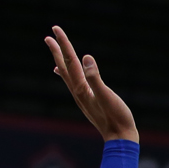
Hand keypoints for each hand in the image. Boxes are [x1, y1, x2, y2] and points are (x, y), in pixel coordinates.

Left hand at [45, 26, 137, 141]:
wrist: (119, 138)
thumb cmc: (117, 117)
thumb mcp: (107, 96)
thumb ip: (95, 77)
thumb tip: (86, 57)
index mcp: (81, 87)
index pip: (70, 61)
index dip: (64, 44)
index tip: (55, 29)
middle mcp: (78, 91)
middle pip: (64, 66)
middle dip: (57, 50)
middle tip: (49, 36)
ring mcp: (81, 97)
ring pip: (67, 74)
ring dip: (60, 61)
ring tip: (54, 51)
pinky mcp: (87, 101)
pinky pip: (73, 83)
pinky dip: (66, 74)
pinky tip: (64, 74)